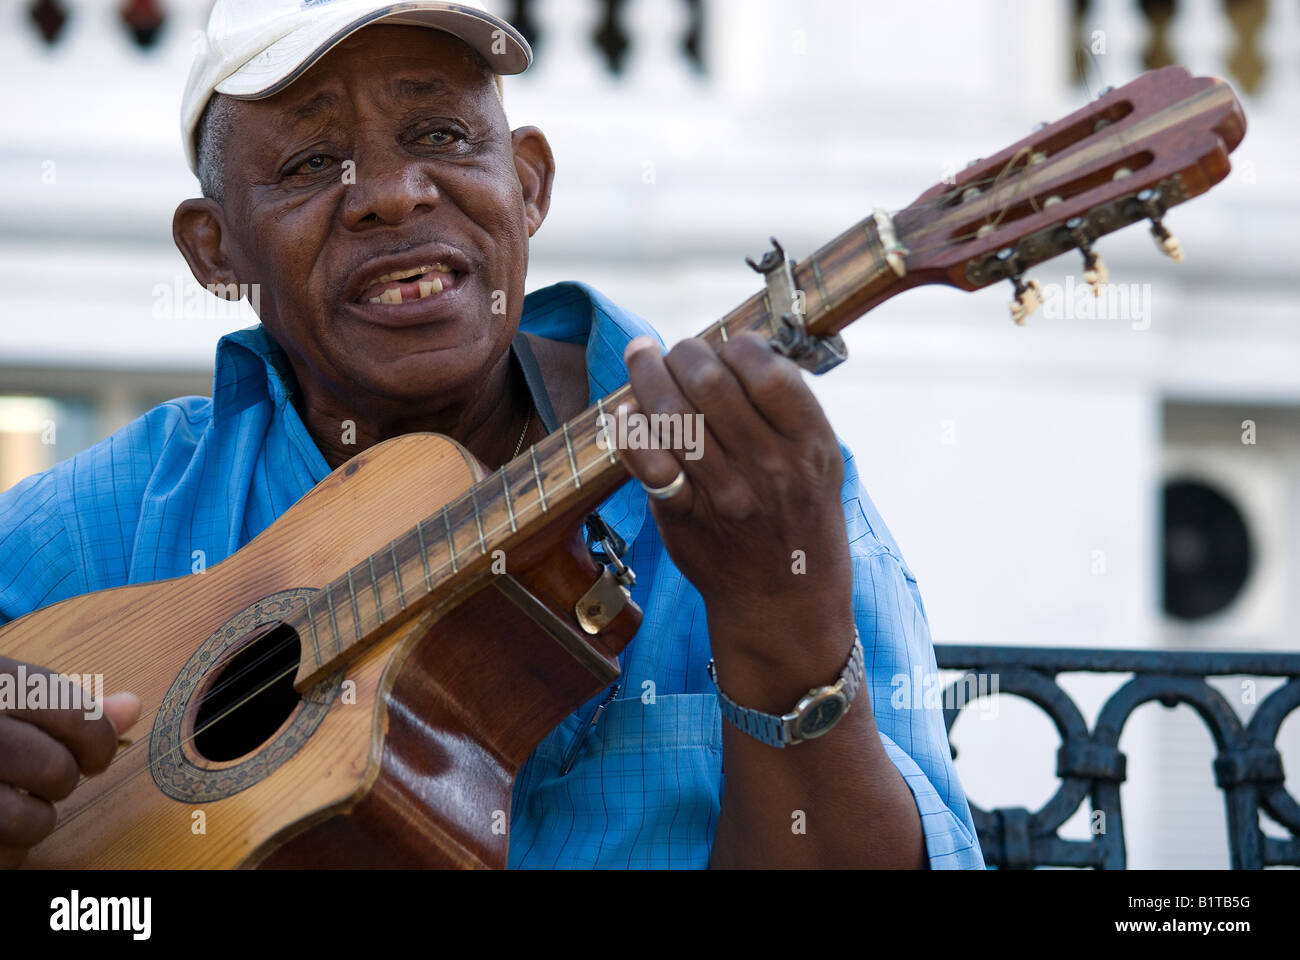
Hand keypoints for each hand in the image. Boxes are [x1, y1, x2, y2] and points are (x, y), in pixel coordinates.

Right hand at [0, 656, 139, 867]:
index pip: (74, 715)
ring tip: (11, 804)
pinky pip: (2, 855)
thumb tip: (133, 708)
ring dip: (35, 822)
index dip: (98, 741)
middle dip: (60, 781)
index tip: (95, 754)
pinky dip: (8, 851)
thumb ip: (59, 702)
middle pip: (54, 771)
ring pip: (30, 822)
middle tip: (40, 776)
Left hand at [620, 332, 854, 666]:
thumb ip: (788, 408)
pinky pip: (649, 466)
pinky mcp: (686, 520)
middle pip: (711, 385)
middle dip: (684, 353)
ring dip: (648, 376)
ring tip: (642, 358)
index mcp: (809, 445)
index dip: (737, 347)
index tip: (726, 347)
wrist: (786, 601)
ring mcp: (726, 496)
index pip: (767, 372)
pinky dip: (630, 433)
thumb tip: (736, 348)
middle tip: (675, 351)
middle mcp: (770, 468)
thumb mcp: (820, 461)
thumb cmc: (800, 517)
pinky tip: (625, 414)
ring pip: (674, 417)